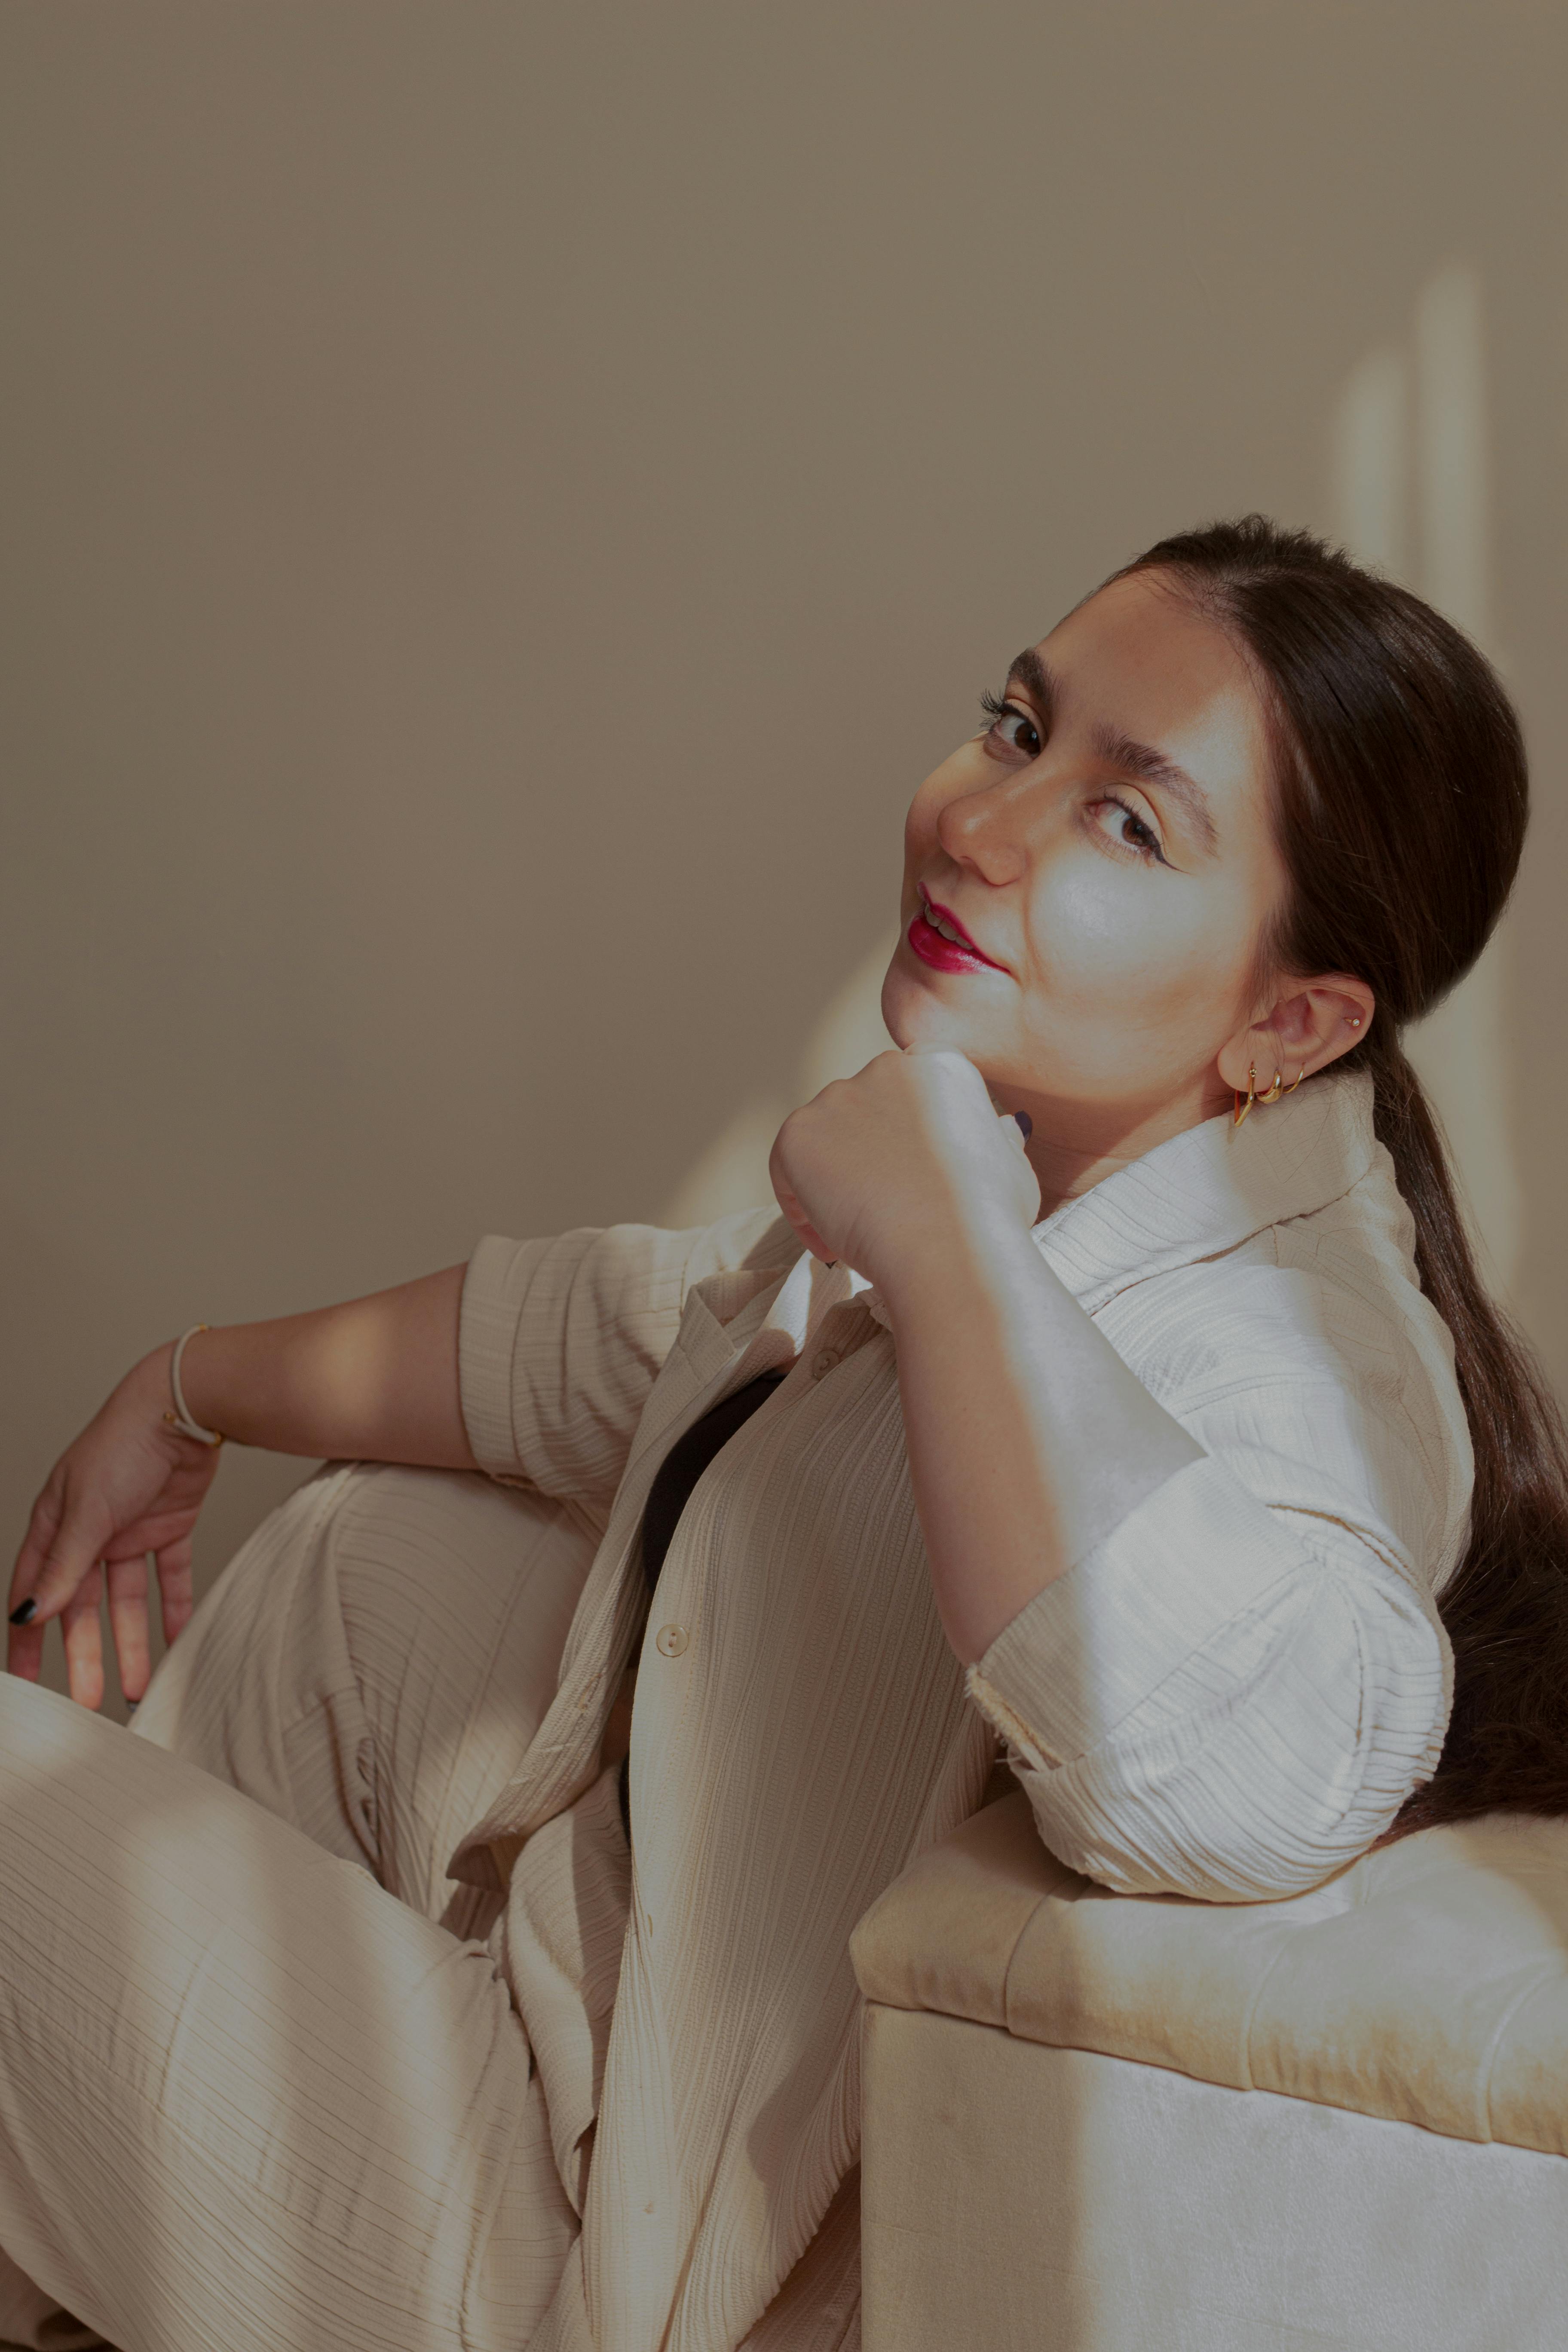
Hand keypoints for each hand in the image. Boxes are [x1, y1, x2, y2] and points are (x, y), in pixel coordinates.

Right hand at [8, 1346, 220, 1708]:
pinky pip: (170, 1577)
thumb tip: (29, 1613)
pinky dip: (174, 1609)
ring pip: (126, 1599)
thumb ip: (63, 1566)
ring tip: (137, 1687)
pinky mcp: (170, 1525)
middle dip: (84, 1653)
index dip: (28, 1636)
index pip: (34, 1589)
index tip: (27, 1682)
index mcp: (56, 1523)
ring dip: (130, 1642)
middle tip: (90, 1701)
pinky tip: (179, 1644)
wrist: (183, 1407)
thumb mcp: (86, 1511)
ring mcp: (130, 1529)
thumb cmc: (123, 1443)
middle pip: (82, 1605)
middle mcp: (89, 1530)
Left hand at [768, 1048, 1040, 1290]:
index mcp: (942, 1067)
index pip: (909, 1094)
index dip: (905, 1143)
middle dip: (866, 1161)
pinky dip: (802, 1210)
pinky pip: (788, 1170)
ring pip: (825, 1141)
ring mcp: (840, 1096)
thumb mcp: (1013, 1168)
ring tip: (856, 1235)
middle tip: (881, 1214)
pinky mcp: (798, 1131)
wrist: (950, 1247)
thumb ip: (997, 1140)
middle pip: (863, 1113)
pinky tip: (831, 1247)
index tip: (912, 1185)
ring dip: (833, 1183)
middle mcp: (888, 1067)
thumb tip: (1007, 1126)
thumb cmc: (991, 1219)